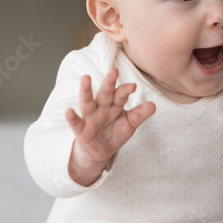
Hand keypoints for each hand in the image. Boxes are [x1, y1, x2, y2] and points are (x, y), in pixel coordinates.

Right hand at [66, 67, 155, 185]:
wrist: (100, 151)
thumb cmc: (114, 133)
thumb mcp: (129, 125)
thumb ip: (139, 115)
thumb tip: (153, 106)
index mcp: (114, 105)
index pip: (120, 95)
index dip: (126, 90)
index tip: (133, 86)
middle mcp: (101, 107)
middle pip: (105, 93)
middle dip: (109, 82)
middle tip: (114, 71)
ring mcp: (90, 117)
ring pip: (87, 102)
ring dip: (86, 91)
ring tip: (85, 78)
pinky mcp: (80, 130)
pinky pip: (75, 122)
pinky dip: (72, 117)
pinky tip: (69, 111)